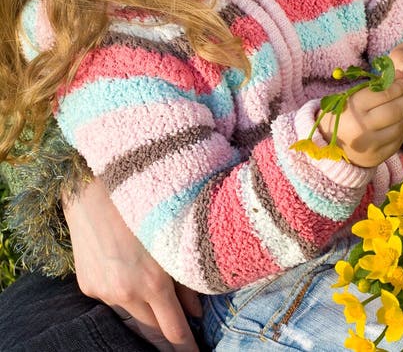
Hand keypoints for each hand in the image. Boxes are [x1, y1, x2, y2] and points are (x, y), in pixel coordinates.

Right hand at [63, 178, 200, 350]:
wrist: (91, 187)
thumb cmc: (143, 203)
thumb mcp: (172, 238)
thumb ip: (184, 279)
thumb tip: (196, 311)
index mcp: (152, 283)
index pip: (173, 332)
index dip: (186, 346)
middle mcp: (125, 293)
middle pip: (151, 330)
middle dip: (167, 335)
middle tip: (181, 336)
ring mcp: (103, 291)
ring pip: (131, 317)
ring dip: (146, 317)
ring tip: (160, 313)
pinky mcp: (87, 285)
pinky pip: (112, 301)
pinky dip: (126, 298)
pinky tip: (133, 285)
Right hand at [319, 77, 402, 167]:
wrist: (328, 144)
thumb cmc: (343, 114)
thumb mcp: (351, 97)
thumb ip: (375, 87)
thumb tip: (400, 76)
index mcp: (353, 109)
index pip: (383, 94)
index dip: (397, 86)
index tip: (401, 82)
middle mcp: (362, 128)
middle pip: (394, 110)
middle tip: (402, 94)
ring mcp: (371, 145)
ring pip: (399, 125)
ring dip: (402, 114)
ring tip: (397, 108)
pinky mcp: (378, 156)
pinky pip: (398, 139)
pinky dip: (399, 128)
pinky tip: (393, 123)